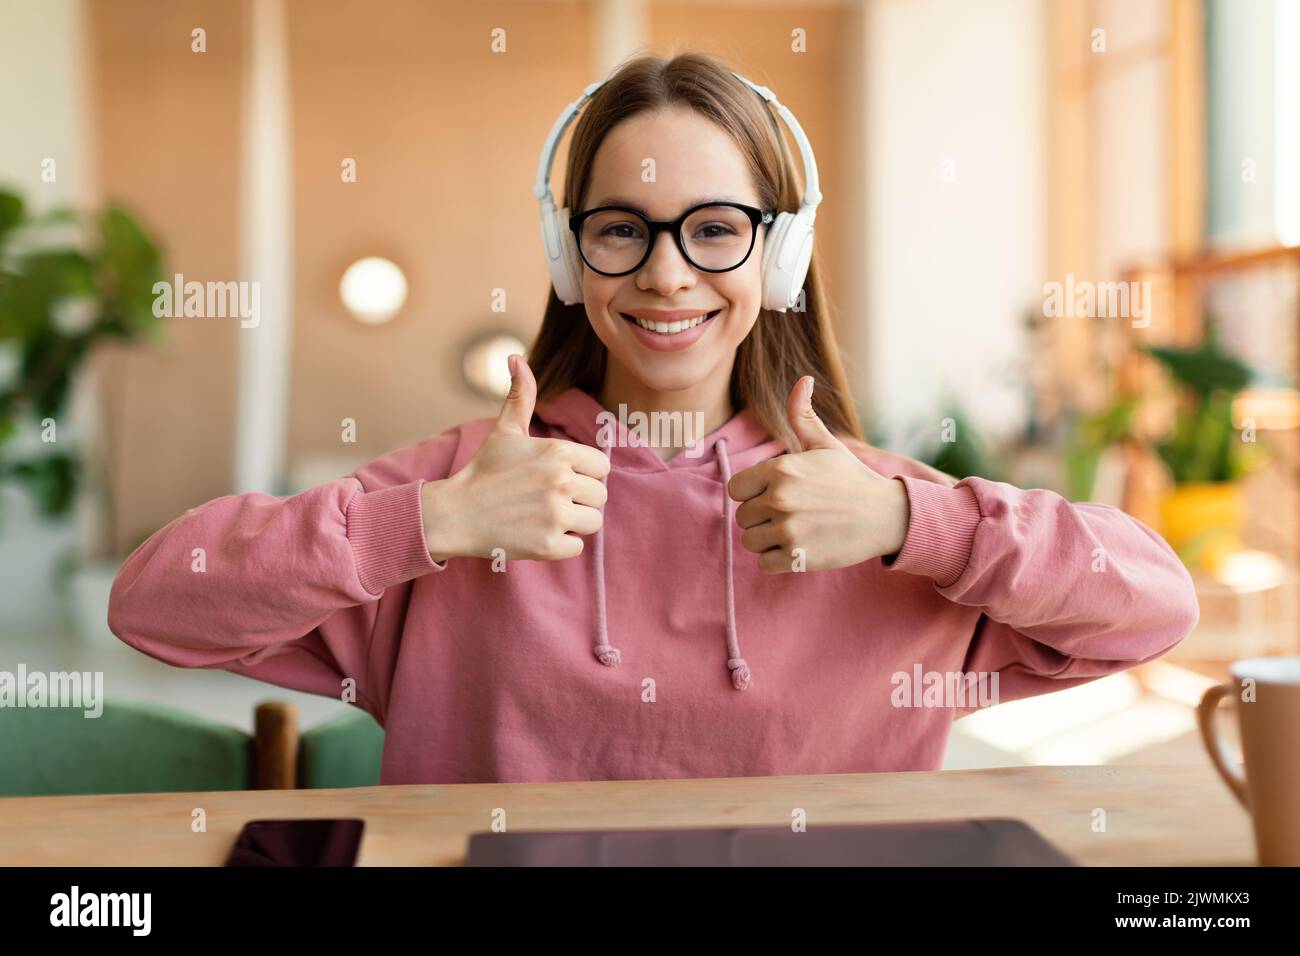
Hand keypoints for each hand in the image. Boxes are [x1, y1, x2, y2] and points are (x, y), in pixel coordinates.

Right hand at [420, 355, 610, 561]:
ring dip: (573, 523)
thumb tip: (516, 358)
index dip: (582, 474)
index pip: (601, 467)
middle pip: (600, 496)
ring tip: (542, 516)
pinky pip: (578, 546)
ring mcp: (556, 514)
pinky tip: (535, 534)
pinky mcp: (549, 545)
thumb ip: (521, 396)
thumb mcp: (504, 430)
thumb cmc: (484, 471)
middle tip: (545, 501)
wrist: (455, 514)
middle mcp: (560, 481)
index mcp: (557, 451)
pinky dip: (560, 545)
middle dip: (579, 500)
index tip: (555, 479)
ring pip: (593, 521)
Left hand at [726, 376, 909, 573]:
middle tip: (794, 514)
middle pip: (743, 517)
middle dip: (762, 518)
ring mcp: (788, 529)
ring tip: (798, 531)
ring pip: (751, 541)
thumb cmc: (851, 479)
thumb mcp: (825, 444)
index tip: (776, 495)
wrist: (886, 516)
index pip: (736, 488)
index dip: (753, 493)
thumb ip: (802, 415)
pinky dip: (779, 561)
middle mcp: (780, 498)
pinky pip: (764, 564)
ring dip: (769, 540)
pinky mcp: (797, 557)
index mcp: (780, 468)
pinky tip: (801, 548)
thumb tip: (803, 380)